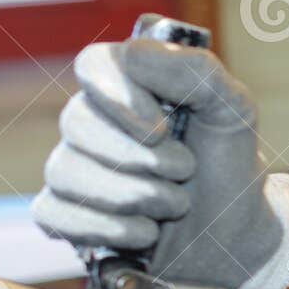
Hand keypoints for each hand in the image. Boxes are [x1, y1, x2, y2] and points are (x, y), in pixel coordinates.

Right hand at [31, 38, 288, 288]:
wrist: (234, 233)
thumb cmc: (228, 165)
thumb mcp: (232, 110)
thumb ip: (195, 71)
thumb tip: (131, 54)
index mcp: (130, 85)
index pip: (94, 65)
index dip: (122, 97)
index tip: (161, 129)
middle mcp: (93, 121)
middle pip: (76, 122)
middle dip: (142, 158)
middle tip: (185, 171)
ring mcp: (72, 166)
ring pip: (65, 171)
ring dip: (135, 196)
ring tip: (176, 204)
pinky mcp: (63, 213)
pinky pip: (54, 213)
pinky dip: (109, 228)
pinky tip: (146, 232)